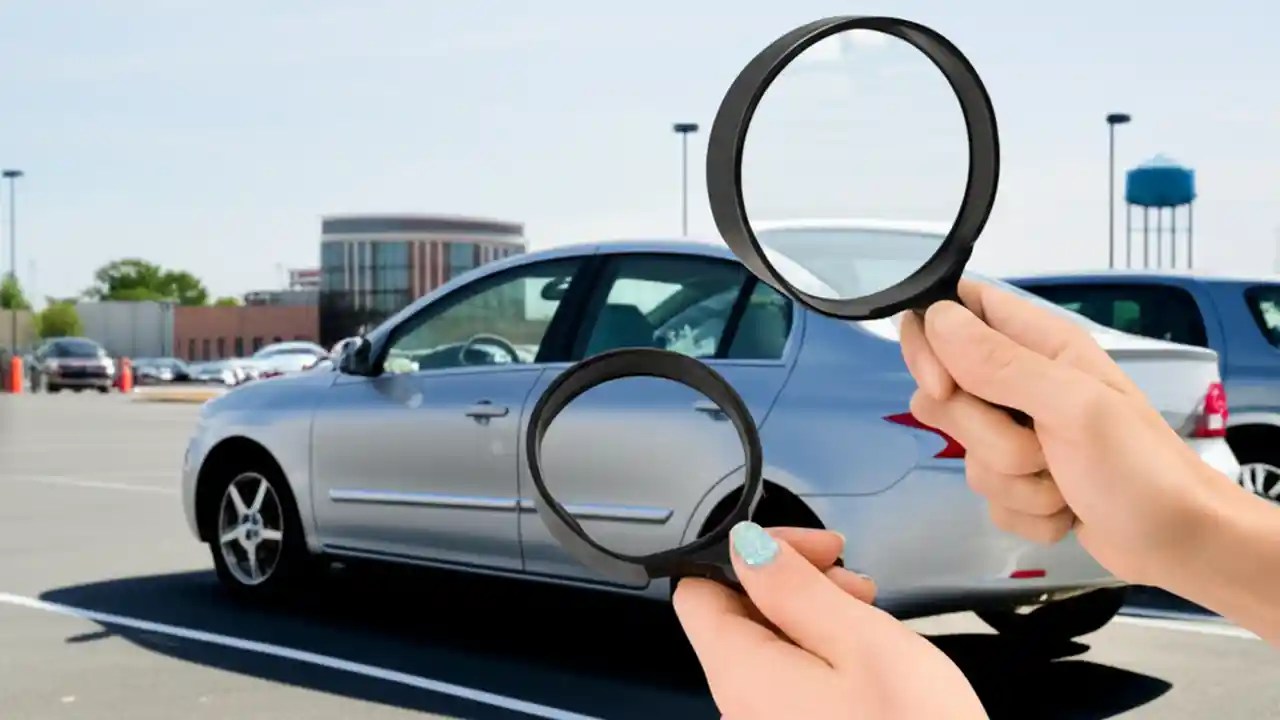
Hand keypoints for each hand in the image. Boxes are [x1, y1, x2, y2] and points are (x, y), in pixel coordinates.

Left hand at [674, 523, 987, 719]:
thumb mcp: (864, 642)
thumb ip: (795, 588)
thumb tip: (742, 545)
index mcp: (740, 674)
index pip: (697, 592)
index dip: (749, 554)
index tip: (815, 549)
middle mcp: (739, 706)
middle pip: (735, 616)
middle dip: (792, 583)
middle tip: (858, 586)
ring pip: (767, 648)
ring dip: (814, 617)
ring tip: (872, 619)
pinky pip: (790, 682)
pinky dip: (823, 656)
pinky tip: (868, 658)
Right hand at [898, 279, 1230, 585]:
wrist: (1183, 542)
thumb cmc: (1139, 466)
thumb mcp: (1075, 407)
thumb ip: (1002, 364)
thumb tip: (934, 319)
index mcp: (1037, 343)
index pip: (953, 311)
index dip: (930, 343)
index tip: (944, 387)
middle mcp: (1021, 383)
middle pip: (945, 393)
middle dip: (982, 435)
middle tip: (1037, 446)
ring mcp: (1018, 435)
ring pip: (965, 453)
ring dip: (1013, 482)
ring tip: (1064, 482)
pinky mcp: (1019, 483)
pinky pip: (986, 497)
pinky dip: (1024, 512)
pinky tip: (1065, 510)